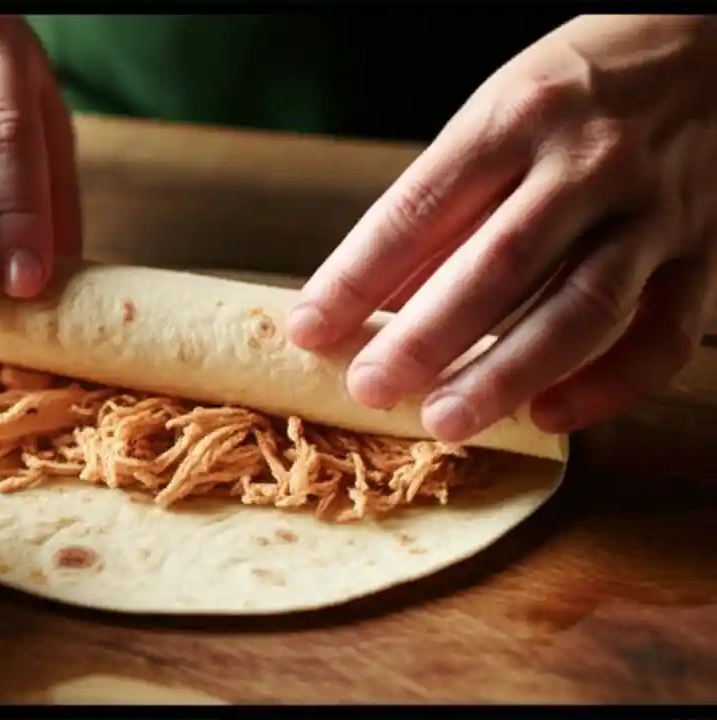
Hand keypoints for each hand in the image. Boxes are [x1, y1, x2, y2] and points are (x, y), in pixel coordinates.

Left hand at [287, 15, 716, 440]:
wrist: (712, 43)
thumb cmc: (577, 92)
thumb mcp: (495, 119)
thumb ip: (441, 209)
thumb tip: (371, 301)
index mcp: (514, 119)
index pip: (419, 210)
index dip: (357, 276)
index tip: (309, 330)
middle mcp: (587, 163)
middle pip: (497, 265)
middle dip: (426, 338)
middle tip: (371, 390)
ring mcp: (655, 210)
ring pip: (580, 308)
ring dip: (507, 373)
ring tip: (447, 421)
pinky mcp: (706, 254)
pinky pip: (661, 335)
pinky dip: (607, 386)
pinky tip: (548, 416)